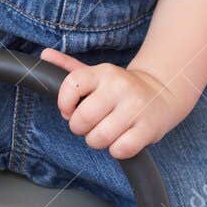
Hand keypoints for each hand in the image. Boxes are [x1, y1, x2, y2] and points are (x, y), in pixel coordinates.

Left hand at [37, 48, 183, 158]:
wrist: (162, 93)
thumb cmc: (120, 89)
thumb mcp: (97, 75)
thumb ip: (69, 68)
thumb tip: (44, 55)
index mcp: (103, 72)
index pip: (71, 85)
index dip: (64, 104)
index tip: (69, 110)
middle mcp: (119, 87)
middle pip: (82, 119)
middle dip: (81, 129)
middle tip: (91, 125)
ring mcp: (136, 108)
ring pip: (99, 138)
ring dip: (98, 141)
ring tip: (108, 131)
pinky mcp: (148, 128)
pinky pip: (120, 150)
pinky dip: (117, 150)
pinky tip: (122, 139)